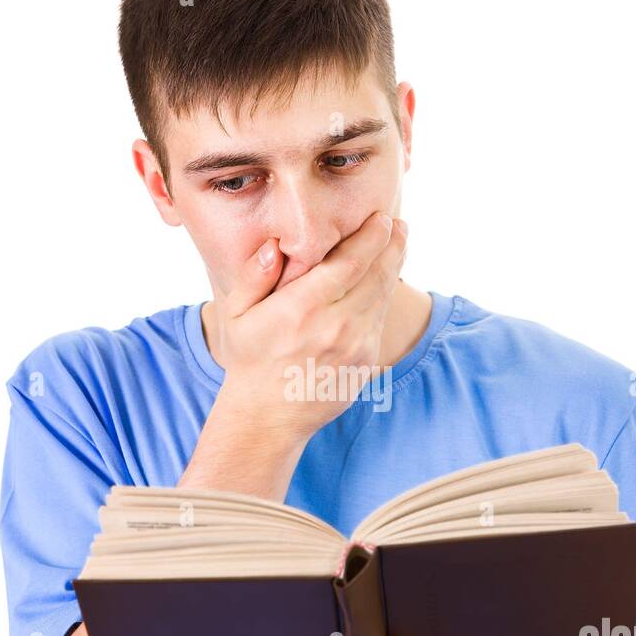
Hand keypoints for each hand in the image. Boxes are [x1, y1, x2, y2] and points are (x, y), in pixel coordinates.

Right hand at [209, 210, 407, 440]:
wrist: (268, 416)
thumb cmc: (250, 358)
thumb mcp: (236, 315)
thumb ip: (253, 276)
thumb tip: (276, 246)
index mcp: (300, 309)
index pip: (350, 263)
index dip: (371, 237)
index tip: (381, 218)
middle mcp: (334, 326)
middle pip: (377, 275)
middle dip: (392, 244)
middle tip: (399, 224)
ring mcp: (355, 347)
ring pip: (384, 296)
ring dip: (394, 266)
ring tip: (398, 243)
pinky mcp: (367, 362)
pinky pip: (380, 319)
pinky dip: (385, 295)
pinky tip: (383, 279)